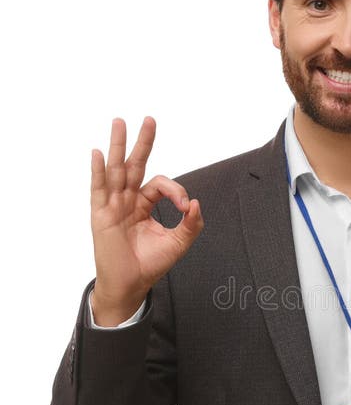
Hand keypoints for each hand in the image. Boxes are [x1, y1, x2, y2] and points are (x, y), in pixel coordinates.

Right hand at [90, 116, 202, 324]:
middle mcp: (128, 200)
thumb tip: (197, 204)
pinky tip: (98, 154)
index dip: (176, 191)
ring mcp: (113, 205)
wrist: (131, 284)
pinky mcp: (101, 215)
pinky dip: (98, 171)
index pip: (160, 184)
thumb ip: (191, 225)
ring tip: (119, 122)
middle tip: (149, 120)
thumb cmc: (150, 264)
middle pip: (135, 165)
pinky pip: (99, 189)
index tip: (186, 207)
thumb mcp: (178, 243)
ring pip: (116, 170)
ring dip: (118, 146)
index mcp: (145, 204)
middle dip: (143, 143)